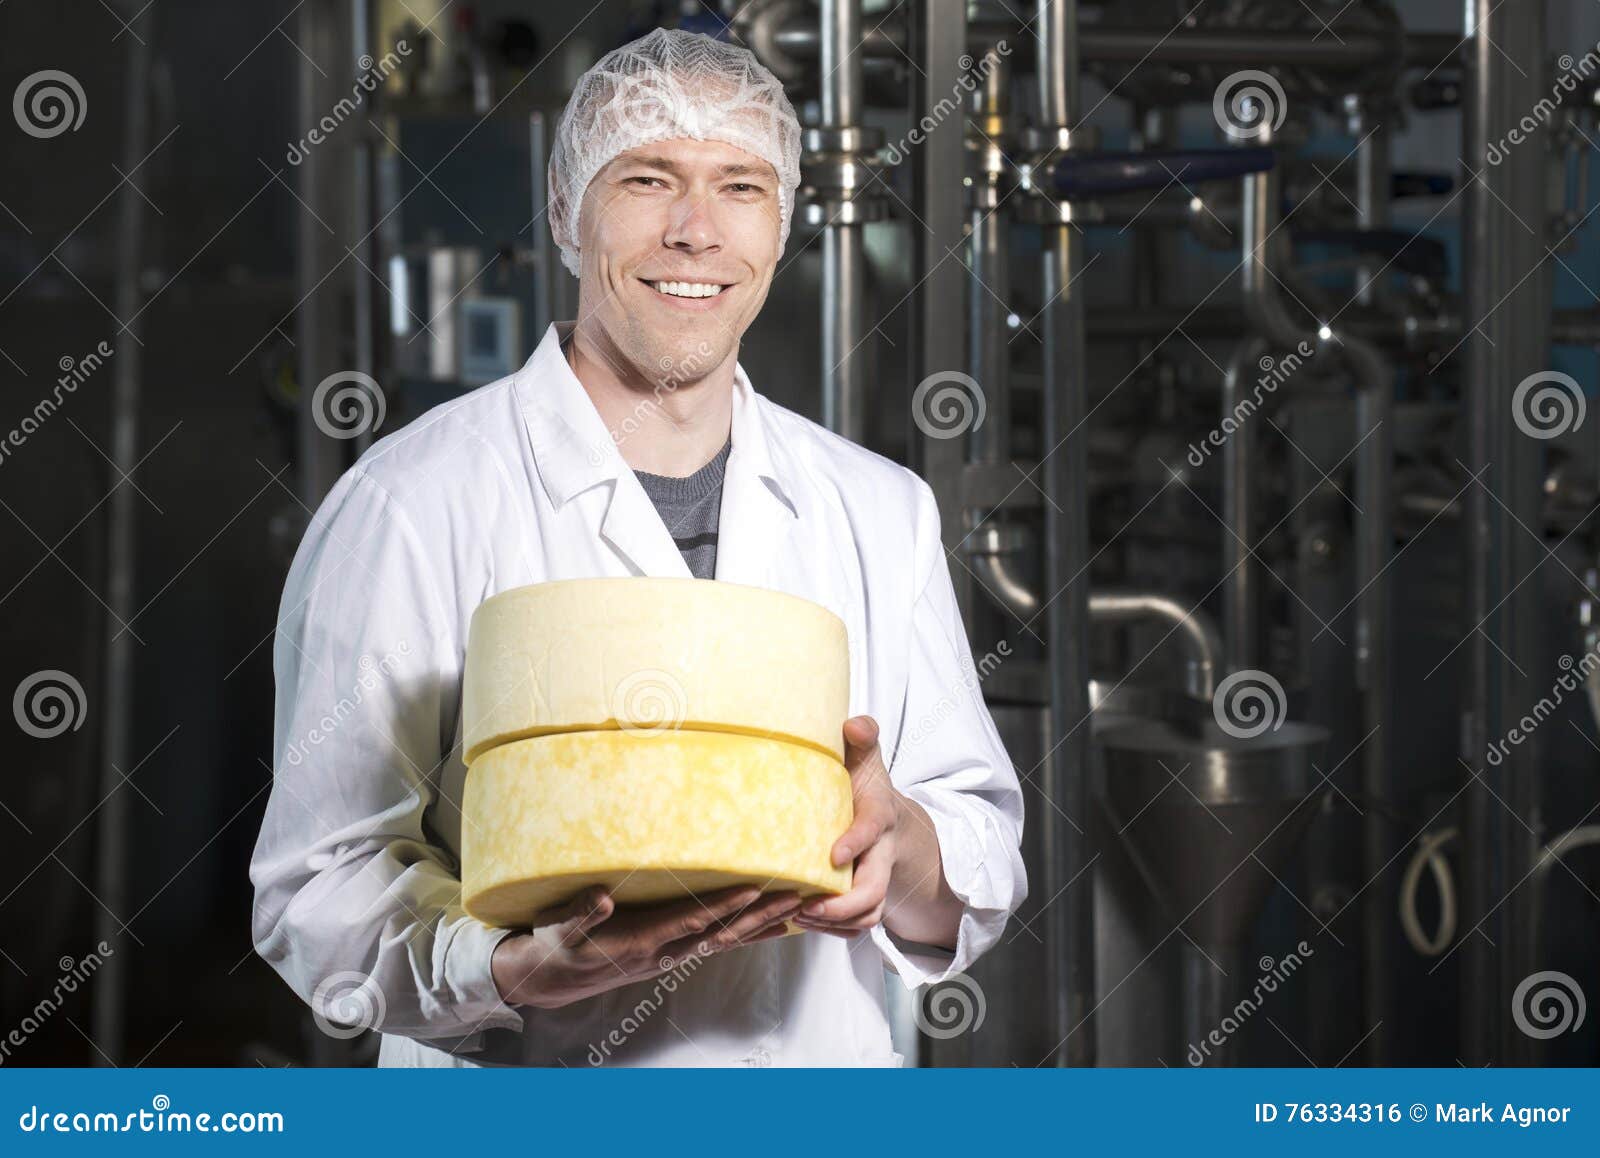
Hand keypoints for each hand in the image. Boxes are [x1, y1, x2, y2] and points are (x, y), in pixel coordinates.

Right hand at [490, 884, 802, 1009]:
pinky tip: (769, 926)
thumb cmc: (554, 945)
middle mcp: (663, 952)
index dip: (722, 906)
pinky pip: (715, 944)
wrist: (548, 978)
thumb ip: (580, 913)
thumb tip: (602, 898)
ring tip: (797, 907)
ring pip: (724, 940)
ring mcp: (669, 955)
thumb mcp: (559, 928)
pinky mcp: (670, 953)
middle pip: (720, 933)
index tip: (753, 889)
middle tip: (797, 897)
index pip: (690, 920)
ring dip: (761, 925)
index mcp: (640, 942)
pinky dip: (745, 934)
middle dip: (760, 915)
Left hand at [794, 715, 899, 937]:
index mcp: (878, 817)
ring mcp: (876, 879)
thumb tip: (854, 724)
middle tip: (806, 906)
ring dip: (834, 924)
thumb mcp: (866, 758)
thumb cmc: (865, 785)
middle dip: (843, 906)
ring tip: (798, 915)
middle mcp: (880, 854)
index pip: (871, 832)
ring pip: (867, 916)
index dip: (856, 843)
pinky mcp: (866, 897)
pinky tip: (804, 922)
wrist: (887, 818)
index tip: (832, 855)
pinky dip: (834, 931)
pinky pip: (858, 926)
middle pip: (874, 892)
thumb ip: (863, 738)